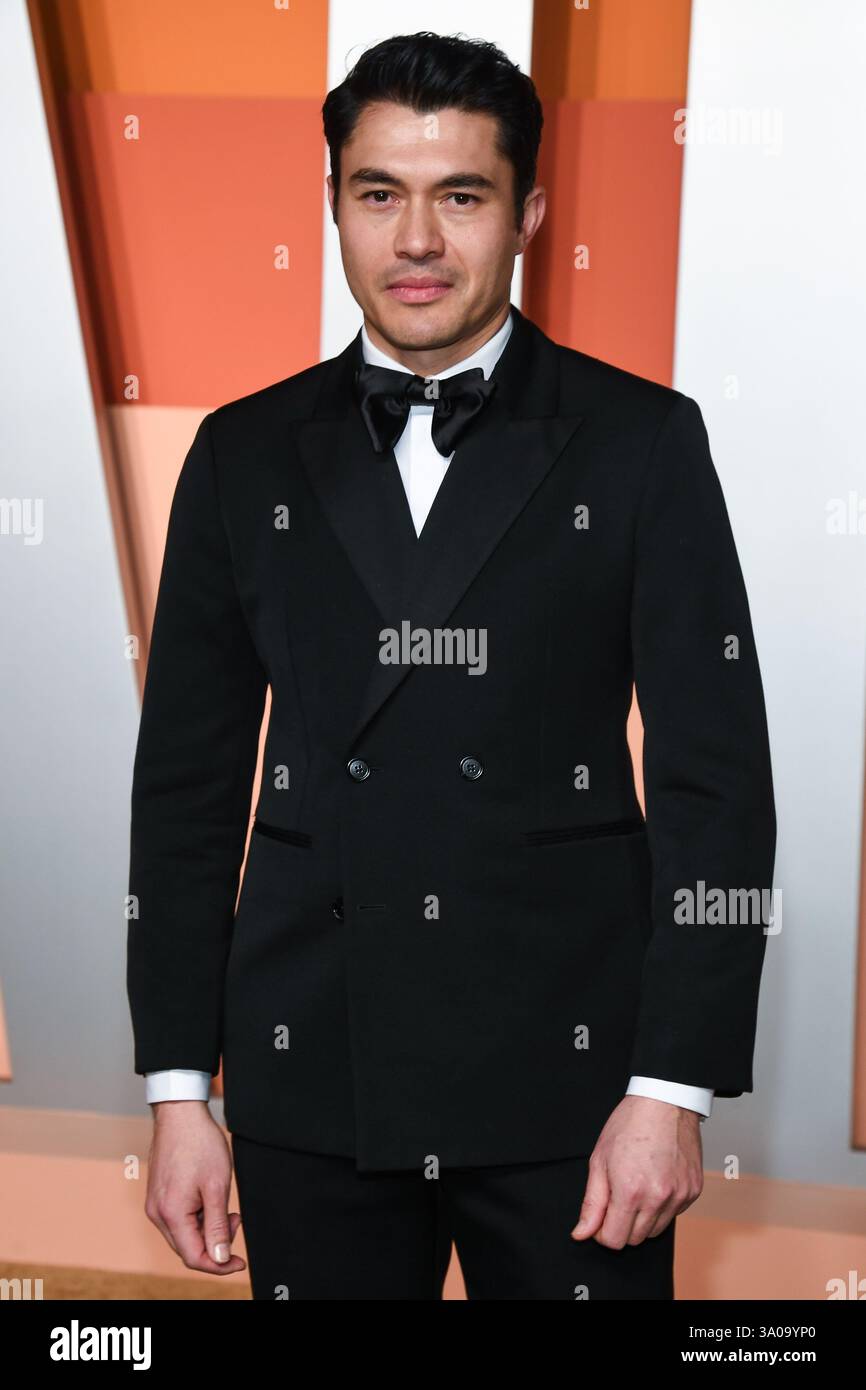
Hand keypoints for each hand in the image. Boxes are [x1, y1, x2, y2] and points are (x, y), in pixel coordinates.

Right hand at [144, 1101, 245, 1274]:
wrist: (180, 1113)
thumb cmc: (200, 1144)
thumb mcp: (217, 1187)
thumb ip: (218, 1226)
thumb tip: (220, 1258)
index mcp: (171, 1214)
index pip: (193, 1258)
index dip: (218, 1265)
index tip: (239, 1261)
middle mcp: (157, 1213)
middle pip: (187, 1249)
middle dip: (215, 1244)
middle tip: (236, 1218)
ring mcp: (155, 1204)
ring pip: (183, 1235)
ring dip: (207, 1229)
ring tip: (225, 1205)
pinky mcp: (158, 1195)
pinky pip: (178, 1219)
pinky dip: (197, 1217)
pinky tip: (210, 1199)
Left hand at [572, 1095, 703, 1246]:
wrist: (665, 1102)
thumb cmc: (629, 1124)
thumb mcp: (599, 1160)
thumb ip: (592, 1202)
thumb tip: (581, 1233)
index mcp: (629, 1191)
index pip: (614, 1240)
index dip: (602, 1233)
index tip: (601, 1217)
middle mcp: (657, 1198)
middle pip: (635, 1239)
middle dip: (621, 1225)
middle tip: (618, 1197)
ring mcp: (679, 1196)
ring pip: (655, 1230)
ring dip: (642, 1218)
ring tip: (637, 1186)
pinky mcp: (693, 1191)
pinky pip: (673, 1214)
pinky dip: (662, 1206)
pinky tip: (655, 1181)